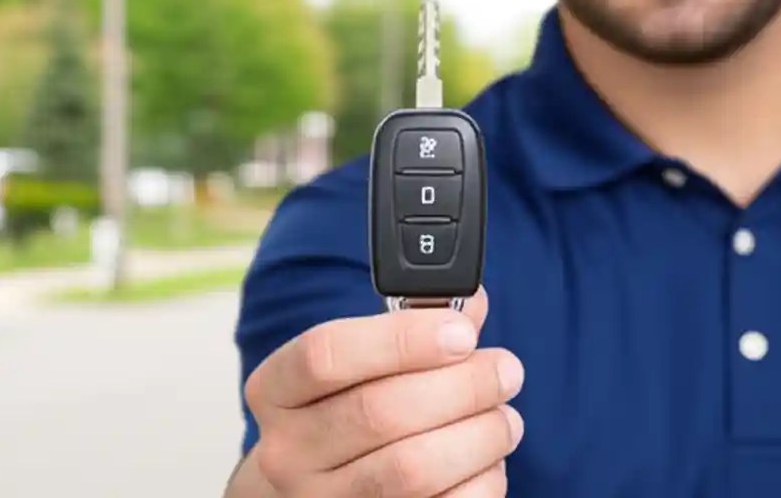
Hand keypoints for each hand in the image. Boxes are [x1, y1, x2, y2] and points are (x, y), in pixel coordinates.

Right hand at [242, 288, 523, 496]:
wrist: (313, 495)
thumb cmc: (343, 414)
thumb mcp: (355, 368)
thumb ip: (408, 329)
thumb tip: (472, 302)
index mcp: (275, 391)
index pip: (325, 354)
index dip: (400, 339)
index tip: (462, 332)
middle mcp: (287, 452)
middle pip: (379, 411)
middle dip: (461, 386)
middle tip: (505, 370)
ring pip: (413, 468)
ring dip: (478, 436)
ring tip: (505, 418)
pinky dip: (481, 482)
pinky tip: (487, 462)